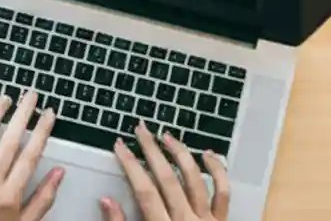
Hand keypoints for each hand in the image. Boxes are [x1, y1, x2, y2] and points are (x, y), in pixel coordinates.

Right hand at [100, 127, 230, 220]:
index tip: (119, 145)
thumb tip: (106, 200)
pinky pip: (224, 192)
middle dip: (152, 150)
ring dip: (181, 153)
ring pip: (196, 179)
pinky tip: (208, 154)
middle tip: (140, 128)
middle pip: (168, 178)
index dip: (131, 164)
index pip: (144, 190)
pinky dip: (217, 170)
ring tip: (166, 135)